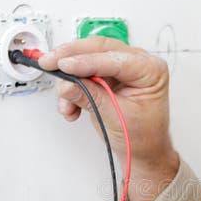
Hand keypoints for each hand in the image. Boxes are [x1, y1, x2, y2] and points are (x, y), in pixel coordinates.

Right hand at [39, 40, 179, 200]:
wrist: (144, 150)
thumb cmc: (142, 135)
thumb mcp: (115, 117)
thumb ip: (90, 98)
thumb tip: (67, 84)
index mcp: (150, 70)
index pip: (114, 58)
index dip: (86, 61)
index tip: (65, 65)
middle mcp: (138, 63)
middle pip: (99, 49)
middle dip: (72, 57)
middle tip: (50, 63)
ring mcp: (122, 68)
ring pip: (88, 59)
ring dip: (71, 78)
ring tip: (65, 104)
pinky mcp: (108, 76)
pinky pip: (84, 73)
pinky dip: (73, 88)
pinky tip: (71, 107)